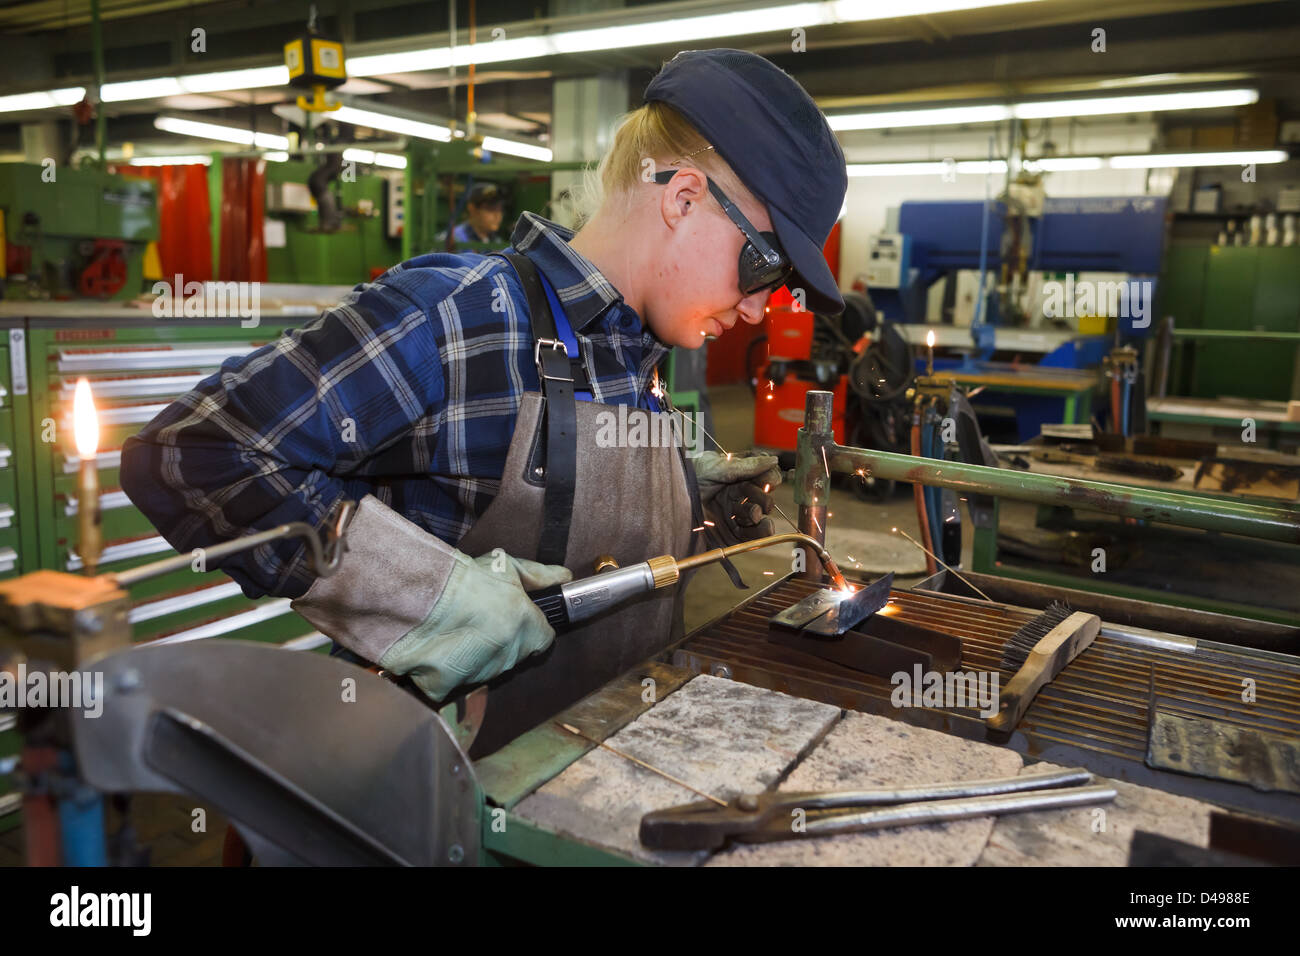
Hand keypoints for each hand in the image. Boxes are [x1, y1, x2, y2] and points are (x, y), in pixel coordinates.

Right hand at [379, 549, 571, 700]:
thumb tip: (564, 578)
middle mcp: (509, 657)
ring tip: (453, 630)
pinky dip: (443, 671)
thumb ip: (540, 574)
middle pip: (514, 655)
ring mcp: (480, 675)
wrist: (422, 598)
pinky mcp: (449, 687)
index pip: (543, 639)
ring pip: (484, 669)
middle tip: (477, 620)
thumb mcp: (508, 566)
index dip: (530, 628)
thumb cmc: (466, 580)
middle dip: (500, 641)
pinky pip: (450, 683)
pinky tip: (434, 648)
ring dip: (474, 656)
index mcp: (528, 629)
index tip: (514, 619)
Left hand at [691, 450, 782, 544]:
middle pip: (764, 499)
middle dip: (764, 500)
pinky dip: (758, 535)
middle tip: (758, 502)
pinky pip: (749, 537)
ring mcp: (734, 515)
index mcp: (738, 477)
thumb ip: (746, 465)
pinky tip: (759, 530)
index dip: (770, 479)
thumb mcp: (717, 466)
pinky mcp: (729, 534)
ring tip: (753, 516)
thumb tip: (773, 460)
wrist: (669, 497)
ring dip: (762, 518)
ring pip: (760, 519)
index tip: (770, 481)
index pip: (765, 477)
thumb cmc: (689, 476)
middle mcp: (739, 496)